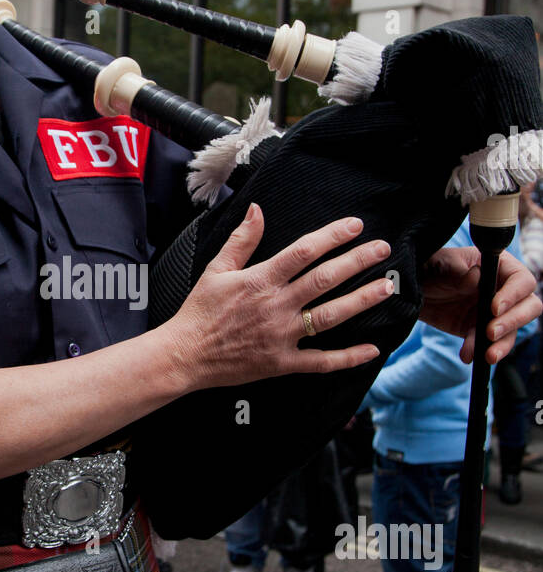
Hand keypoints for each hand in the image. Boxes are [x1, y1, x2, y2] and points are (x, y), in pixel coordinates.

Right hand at [170, 205, 392, 390]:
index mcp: (261, 280)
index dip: (332, 236)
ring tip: (386, 287)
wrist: (185, 354)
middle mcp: (276, 306)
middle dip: (357, 261)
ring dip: (361, 301)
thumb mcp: (217, 269)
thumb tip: (257, 210)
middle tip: (383, 249)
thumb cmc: (199, 311)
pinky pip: (321, 361)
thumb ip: (242, 239)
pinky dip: (348, 357)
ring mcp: (282, 335)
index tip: (355, 226)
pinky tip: (372, 349)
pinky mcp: (283, 362)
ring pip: (330, 316)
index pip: (304, 251)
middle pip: (325, 279)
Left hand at [419, 247, 541, 363]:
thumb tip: (477, 277)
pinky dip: (479, 351)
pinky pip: (489, 344)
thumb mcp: (441, 265)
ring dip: (502, 344)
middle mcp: (503, 290)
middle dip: (513, 322)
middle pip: (528, 307)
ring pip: (512, 331)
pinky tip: (467, 355)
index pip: (522, 281)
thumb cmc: (430, 268)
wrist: (411, 290)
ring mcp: (494, 312)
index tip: (493, 308)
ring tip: (487, 355)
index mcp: (501, 267)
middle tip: (491, 332)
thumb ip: (460, 271)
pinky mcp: (480, 330)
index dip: (513, 295)